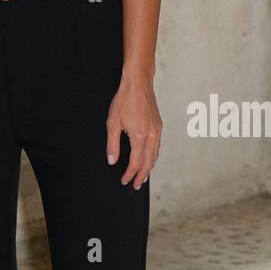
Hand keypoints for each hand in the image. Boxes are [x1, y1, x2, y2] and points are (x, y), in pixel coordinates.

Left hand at [105, 74, 161, 189]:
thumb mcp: (112, 122)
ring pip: (155, 156)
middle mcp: (151, 136)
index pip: (135, 163)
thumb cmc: (124, 101)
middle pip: (148, 163)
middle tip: (136, 186)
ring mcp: (157, 131)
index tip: (124, 181)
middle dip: (142, 176)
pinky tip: (149, 159)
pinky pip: (157, 147)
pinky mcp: (159, 126)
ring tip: (143, 177)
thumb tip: (112, 161)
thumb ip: (112, 144)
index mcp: (139, 137)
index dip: (129, 174)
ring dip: (149, 168)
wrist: (138, 83)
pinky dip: (153, 157)